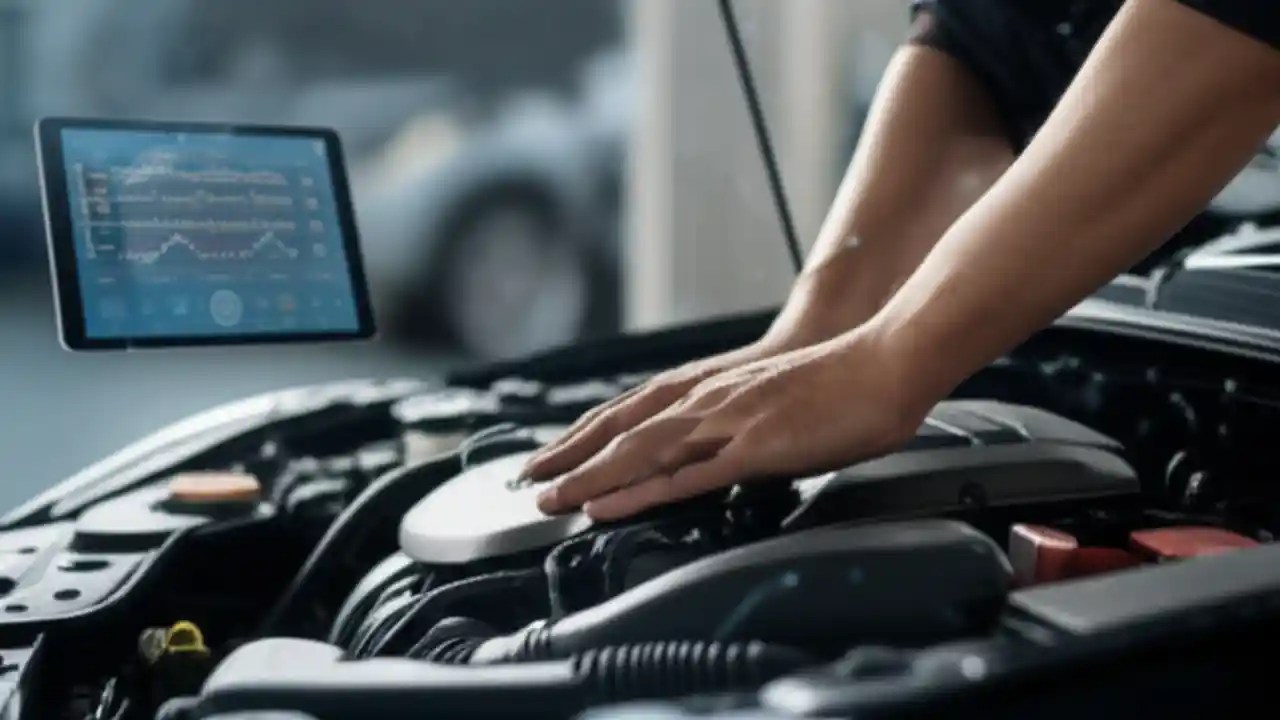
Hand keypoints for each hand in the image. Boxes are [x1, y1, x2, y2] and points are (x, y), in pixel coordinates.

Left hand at [531, 331, 925, 520]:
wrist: (881, 361)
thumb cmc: (834, 381)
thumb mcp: (768, 397)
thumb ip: (732, 420)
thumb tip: (713, 447)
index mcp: (708, 387)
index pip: (628, 413)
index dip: (583, 436)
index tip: (550, 457)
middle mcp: (706, 400)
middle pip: (620, 432)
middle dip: (569, 458)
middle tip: (528, 482)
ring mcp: (726, 422)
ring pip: (640, 453)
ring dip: (589, 477)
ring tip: (549, 499)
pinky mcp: (752, 447)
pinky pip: (684, 476)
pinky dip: (639, 492)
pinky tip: (611, 507)